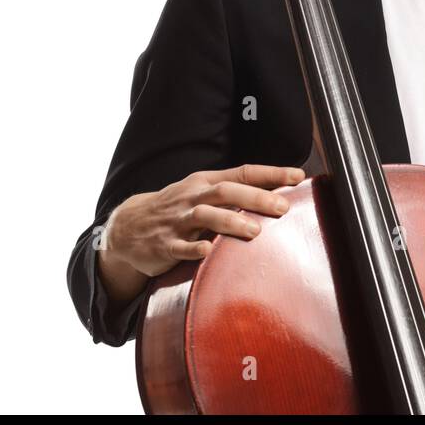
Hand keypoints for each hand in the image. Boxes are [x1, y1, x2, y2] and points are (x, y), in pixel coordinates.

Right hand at [103, 164, 302, 277]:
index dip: (270, 174)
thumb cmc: (176, 209)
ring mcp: (178, 221)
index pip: (242, 173)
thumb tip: (278, 195)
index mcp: (205, 182)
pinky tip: (207, 251)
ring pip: (205, 216)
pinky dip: (194, 248)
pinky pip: (181, 246)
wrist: (127, 226)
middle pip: (227, 192)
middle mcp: (193, 197)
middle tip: (283, 207)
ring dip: (230, 222)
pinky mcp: (165, 245)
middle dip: (256, 198)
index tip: (298, 176)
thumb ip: (234, 195)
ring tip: (255, 231)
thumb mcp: (201, 193)